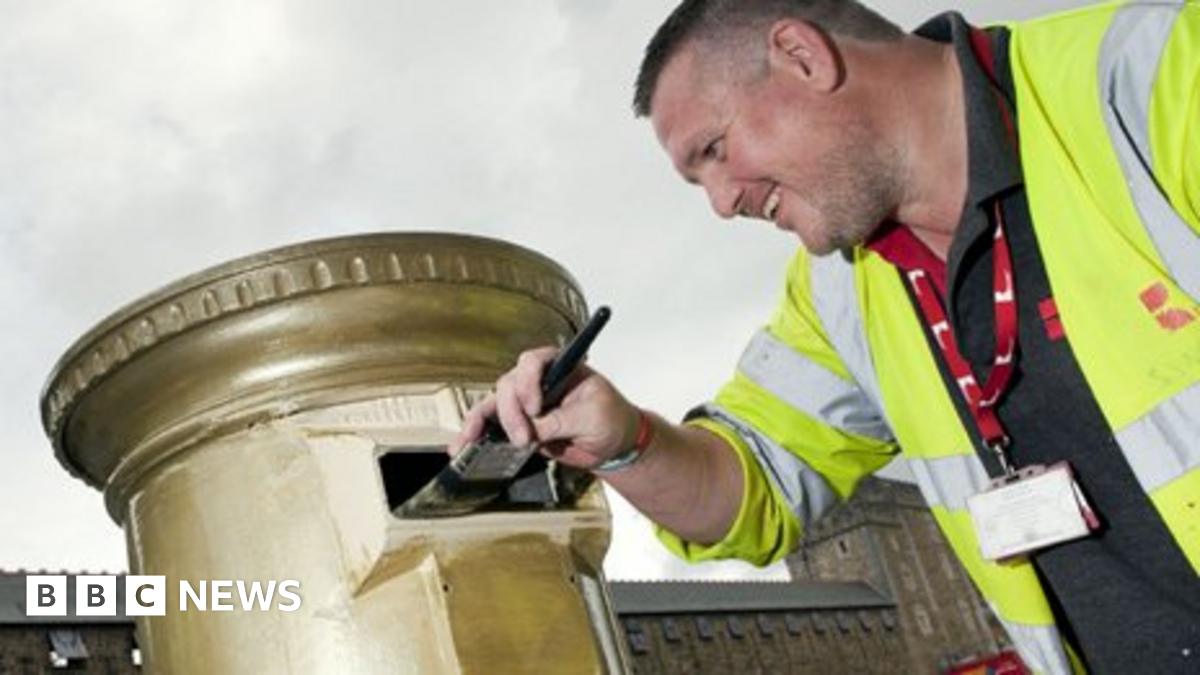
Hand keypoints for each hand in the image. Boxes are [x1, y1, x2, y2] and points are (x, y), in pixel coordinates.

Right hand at [450, 346, 637, 468]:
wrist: (615, 445)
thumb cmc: (612, 419)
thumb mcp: (592, 417)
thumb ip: (560, 421)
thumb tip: (533, 428)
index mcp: (560, 366)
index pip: (533, 361)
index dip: (528, 382)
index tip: (535, 408)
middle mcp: (540, 381)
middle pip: (509, 385)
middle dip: (511, 413)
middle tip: (525, 438)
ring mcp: (526, 402)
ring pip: (495, 404)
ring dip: (485, 422)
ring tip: (474, 441)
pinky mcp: (520, 424)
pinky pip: (492, 425)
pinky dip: (477, 434)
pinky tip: (464, 444)